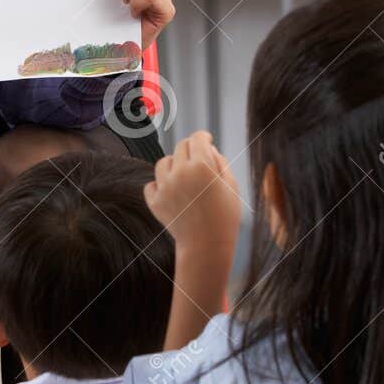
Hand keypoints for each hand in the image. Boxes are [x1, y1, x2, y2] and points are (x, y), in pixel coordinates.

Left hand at [144, 130, 241, 257]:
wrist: (206, 246)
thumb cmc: (224, 215)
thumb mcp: (231, 185)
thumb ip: (219, 161)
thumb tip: (206, 147)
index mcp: (202, 166)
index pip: (197, 138)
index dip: (203, 137)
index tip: (206, 139)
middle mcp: (180, 173)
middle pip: (181, 146)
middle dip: (191, 150)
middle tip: (199, 161)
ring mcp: (165, 187)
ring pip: (164, 163)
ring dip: (174, 165)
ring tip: (185, 178)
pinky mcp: (155, 201)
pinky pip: (151, 184)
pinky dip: (160, 185)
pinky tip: (172, 192)